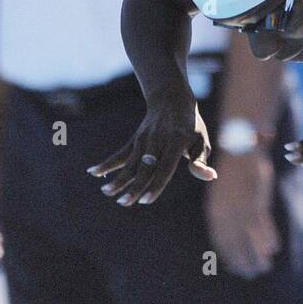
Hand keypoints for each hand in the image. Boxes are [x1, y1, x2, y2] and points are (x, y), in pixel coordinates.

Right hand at [88, 83, 215, 204]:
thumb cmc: (191, 125)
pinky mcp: (135, 140)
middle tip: (124, 203)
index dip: (156, 185)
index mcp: (176, 143)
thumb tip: (209, 176)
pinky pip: (120, 153)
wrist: (171, 100)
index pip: (165, 168)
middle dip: (134, 186)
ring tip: (107, 193)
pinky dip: (107, 163)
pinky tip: (93, 172)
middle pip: (144, 168)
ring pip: (130, 162)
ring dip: (118, 178)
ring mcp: (144, 140)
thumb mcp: (201, 139)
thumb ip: (201, 160)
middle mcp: (158, 141)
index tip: (146, 200)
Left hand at [206, 151, 278, 278]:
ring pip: (250, 238)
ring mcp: (242, 207)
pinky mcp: (256, 201)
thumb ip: (226, 210)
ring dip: (257, 254)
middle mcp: (227, 211)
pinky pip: (263, 225)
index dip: (229, 255)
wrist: (239, 148)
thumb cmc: (232, 170)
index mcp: (216, 209)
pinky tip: (273, 249)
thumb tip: (230, 229)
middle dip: (244, 260)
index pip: (221, 239)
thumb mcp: (224, 193)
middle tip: (251, 274)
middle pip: (236, 243)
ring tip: (264, 267)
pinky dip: (268, 237)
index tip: (235, 268)